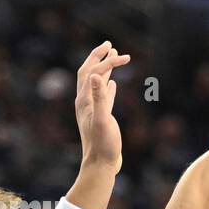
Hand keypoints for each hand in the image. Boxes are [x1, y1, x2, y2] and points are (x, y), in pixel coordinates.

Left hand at [75, 41, 129, 171]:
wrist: (101, 164)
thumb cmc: (103, 145)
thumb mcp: (103, 120)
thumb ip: (101, 98)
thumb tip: (98, 75)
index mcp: (84, 100)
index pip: (93, 72)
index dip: (107, 61)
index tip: (124, 56)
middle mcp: (85, 101)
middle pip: (89, 72)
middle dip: (98, 56)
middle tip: (110, 44)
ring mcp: (92, 109)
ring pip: (96, 82)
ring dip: (104, 67)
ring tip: (114, 57)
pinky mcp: (100, 117)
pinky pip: (103, 96)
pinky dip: (108, 85)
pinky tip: (113, 83)